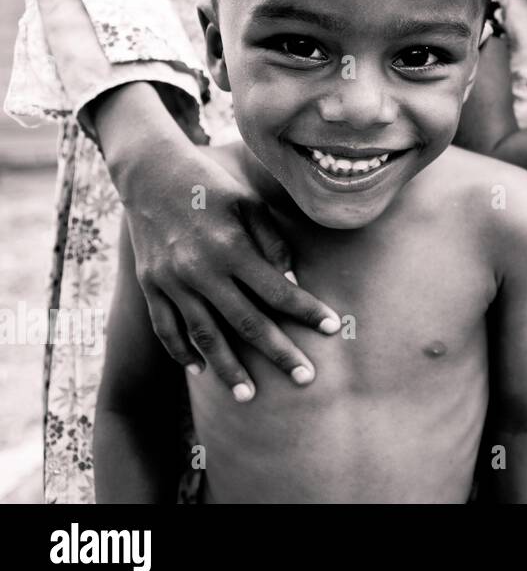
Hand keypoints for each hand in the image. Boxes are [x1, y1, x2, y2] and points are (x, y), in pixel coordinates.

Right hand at [115, 136, 340, 398]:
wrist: (150, 174)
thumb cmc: (211, 187)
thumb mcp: (249, 203)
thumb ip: (272, 242)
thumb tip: (292, 279)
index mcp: (230, 247)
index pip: (277, 290)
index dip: (306, 311)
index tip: (333, 328)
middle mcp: (200, 270)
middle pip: (246, 322)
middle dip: (278, 353)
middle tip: (306, 379)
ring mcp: (171, 282)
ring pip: (205, 336)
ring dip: (229, 368)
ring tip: (249, 396)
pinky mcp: (150, 286)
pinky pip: (167, 328)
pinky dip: (183, 352)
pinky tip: (201, 371)